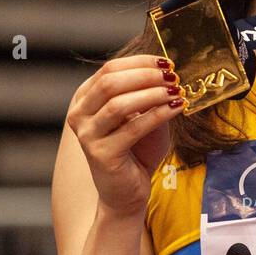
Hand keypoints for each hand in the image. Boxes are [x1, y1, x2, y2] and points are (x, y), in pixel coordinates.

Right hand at [65, 54, 184, 217]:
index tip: (167, 62)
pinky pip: (133, 128)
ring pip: (119, 104)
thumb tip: (169, 71)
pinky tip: (176, 109)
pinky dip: (157, 115)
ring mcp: (87, 135)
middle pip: (110, 82)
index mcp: (85, 98)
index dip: (140, 62)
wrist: (125, 192)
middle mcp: (79, 114)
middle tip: (173, 76)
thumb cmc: (136, 151)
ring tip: (176, 92)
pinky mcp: (101, 154)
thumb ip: (147, 94)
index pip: (110, 69)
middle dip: (146, 76)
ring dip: (153, 94)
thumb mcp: (141, 115)